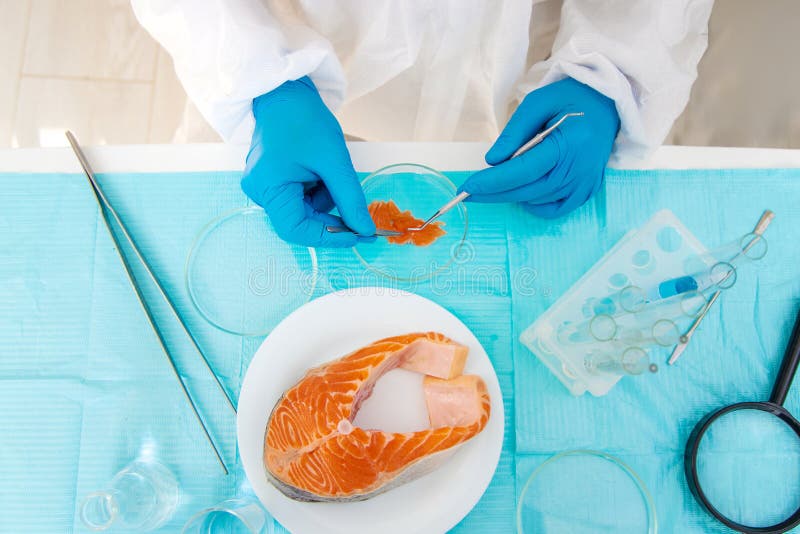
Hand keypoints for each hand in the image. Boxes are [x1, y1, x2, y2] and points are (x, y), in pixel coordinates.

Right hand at [241, 76, 374, 246]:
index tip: (358, 236)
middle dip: (330, 215)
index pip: (297, 230)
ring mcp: (264, 186)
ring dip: (325, 198)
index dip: (329, 237)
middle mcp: (260, 192)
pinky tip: (320, 169)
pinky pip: (300, 197)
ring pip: (304, 210)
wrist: (285, 92)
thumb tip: (364, 230)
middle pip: (300, 221)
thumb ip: (350, 200)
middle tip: (359, 213)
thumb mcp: (334, 161)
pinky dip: (317, 190)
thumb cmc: (304, 119)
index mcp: (268, 187)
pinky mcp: (272, 181)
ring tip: (329, 169)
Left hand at [460, 77, 619, 217]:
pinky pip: (555, 209)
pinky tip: (524, 193)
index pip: (523, 170)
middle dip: (494, 192)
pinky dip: (535, 205)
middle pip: (527, 189)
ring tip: (499, 181)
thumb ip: (514, 132)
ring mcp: (584, 183)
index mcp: (568, 143)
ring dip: (513, 193)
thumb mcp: (537, 103)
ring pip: (537, 199)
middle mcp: (578, 168)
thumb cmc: (570, 99)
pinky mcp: (587, 191)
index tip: (468, 187)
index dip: (493, 181)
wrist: (607, 104)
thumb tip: (492, 161)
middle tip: (467, 193)